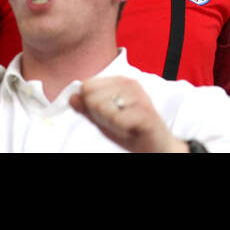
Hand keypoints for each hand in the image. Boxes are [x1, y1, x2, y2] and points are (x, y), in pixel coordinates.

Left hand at [70, 77, 187, 151]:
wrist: (156, 147)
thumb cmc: (130, 131)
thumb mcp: (104, 120)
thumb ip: (88, 108)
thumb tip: (72, 97)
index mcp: (120, 81)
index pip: (87, 86)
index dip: (90, 106)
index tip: (107, 114)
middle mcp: (131, 84)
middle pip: (92, 98)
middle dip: (100, 117)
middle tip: (117, 123)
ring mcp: (140, 97)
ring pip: (104, 109)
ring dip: (111, 124)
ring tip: (125, 127)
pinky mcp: (146, 112)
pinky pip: (117, 119)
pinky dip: (120, 130)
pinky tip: (131, 131)